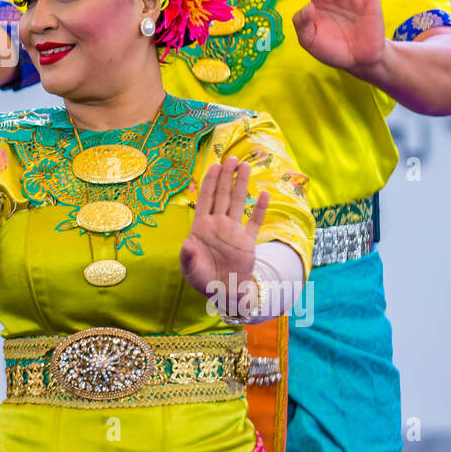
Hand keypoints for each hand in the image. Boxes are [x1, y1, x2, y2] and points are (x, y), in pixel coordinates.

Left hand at [180, 158, 268, 300]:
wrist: (224, 293)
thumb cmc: (203, 279)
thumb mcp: (190, 269)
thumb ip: (188, 256)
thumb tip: (187, 244)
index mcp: (201, 227)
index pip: (205, 199)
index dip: (209, 182)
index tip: (214, 165)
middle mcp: (218, 224)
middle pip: (222, 195)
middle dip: (226, 176)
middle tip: (232, 158)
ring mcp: (233, 231)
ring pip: (237, 202)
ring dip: (241, 185)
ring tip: (245, 166)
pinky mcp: (247, 242)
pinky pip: (254, 222)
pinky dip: (259, 208)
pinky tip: (264, 193)